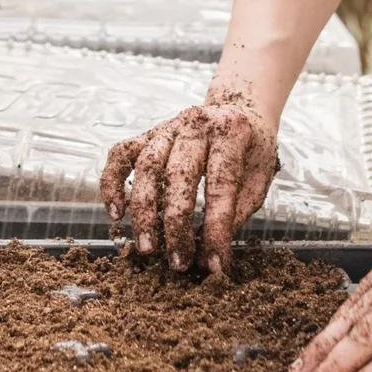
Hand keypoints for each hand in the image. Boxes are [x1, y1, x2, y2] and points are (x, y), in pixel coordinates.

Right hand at [99, 103, 279, 272]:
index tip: (214, 263)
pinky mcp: (147, 133)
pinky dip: (112, 182)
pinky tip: (115, 212)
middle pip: (178, 175)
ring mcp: (167, 126)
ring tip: (147, 248)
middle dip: (175, 224)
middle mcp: (196, 123)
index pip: (220, 185)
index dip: (217, 228)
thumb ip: (235, 212)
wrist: (239, 108)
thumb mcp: (259, 178)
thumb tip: (206, 255)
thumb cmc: (251, 151)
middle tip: (177, 261)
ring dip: (144, 211)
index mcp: (231, 131)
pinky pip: (120, 155)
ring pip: (146, 167)